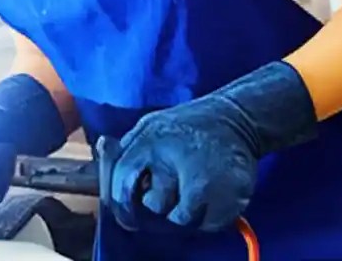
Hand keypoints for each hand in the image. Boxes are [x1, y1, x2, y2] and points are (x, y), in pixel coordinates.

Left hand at [100, 61, 317, 232]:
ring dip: (183, 214)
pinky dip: (207, 218)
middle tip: (169, 191)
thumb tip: (103, 162)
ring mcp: (205, 180)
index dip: (120, 200)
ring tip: (191, 193)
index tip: (127, 214)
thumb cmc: (186, 125)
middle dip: (157, 205)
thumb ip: (127, 149)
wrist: (238, 118)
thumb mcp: (150, 126)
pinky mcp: (230, 195)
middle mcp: (175, 161)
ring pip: (180, 219)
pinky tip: (210, 199)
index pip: (122, 179)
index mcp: (150, 142)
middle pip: (154, 205)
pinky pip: (208, 224)